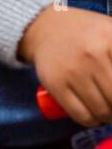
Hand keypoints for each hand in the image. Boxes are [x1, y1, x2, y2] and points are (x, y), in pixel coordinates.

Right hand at [18, 3, 111, 126]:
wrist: (44, 27)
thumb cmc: (86, 33)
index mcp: (111, 39)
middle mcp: (93, 55)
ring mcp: (73, 70)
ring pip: (103, 111)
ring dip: (109, 116)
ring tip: (108, 110)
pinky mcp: (56, 84)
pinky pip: (82, 116)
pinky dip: (92, 121)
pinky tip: (94, 116)